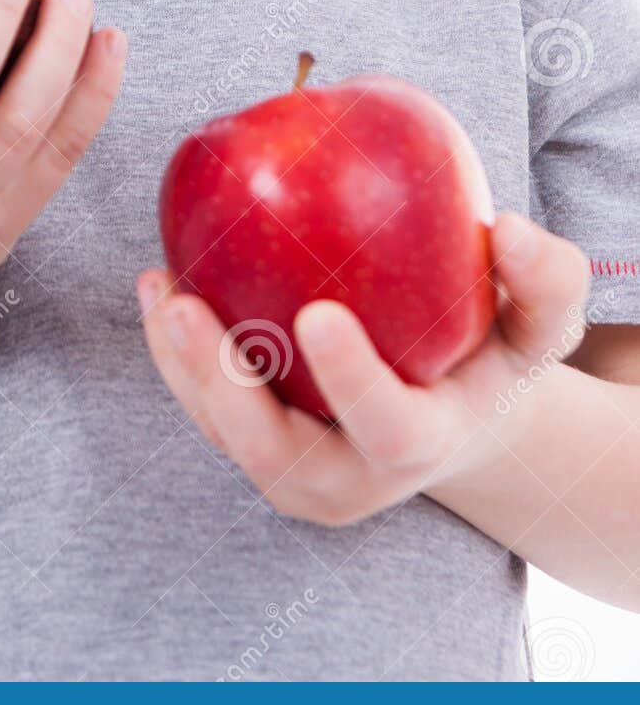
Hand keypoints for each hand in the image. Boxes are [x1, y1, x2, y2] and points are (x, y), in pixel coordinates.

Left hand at [136, 213, 589, 524]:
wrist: (448, 414)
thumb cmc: (490, 356)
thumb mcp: (538, 326)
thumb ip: (545, 280)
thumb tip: (505, 227)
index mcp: (421, 446)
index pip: (387, 428)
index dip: (352, 380)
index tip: (318, 313)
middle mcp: (348, 478)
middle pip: (275, 453)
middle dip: (222, 387)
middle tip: (186, 306)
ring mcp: (293, 472)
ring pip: (223, 434)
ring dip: (180, 367)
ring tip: (160, 285)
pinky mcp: (254, 447)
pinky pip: (204, 409)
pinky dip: (175, 355)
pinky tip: (160, 280)